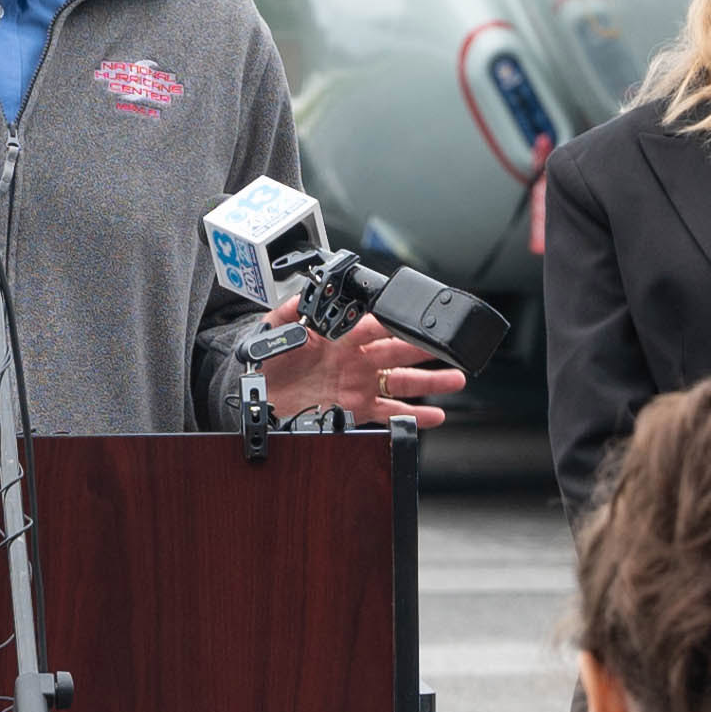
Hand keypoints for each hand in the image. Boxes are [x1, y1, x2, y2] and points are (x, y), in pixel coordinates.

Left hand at [260, 314, 469, 430]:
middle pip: (396, 352)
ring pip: (401, 382)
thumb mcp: (274, 331)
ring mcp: (357, 384)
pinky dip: (413, 416)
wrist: (255, 393)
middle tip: (447, 347)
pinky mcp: (355, 408)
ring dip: (429, 381)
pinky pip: (389, 412)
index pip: (372, 326)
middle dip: (424, 350)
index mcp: (338, 337)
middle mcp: (354, 360)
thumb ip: (290, 311)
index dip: (393, 324)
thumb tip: (305, 296)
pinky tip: (433, 415)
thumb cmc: (266, 360)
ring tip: (455, 378)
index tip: (412, 322)